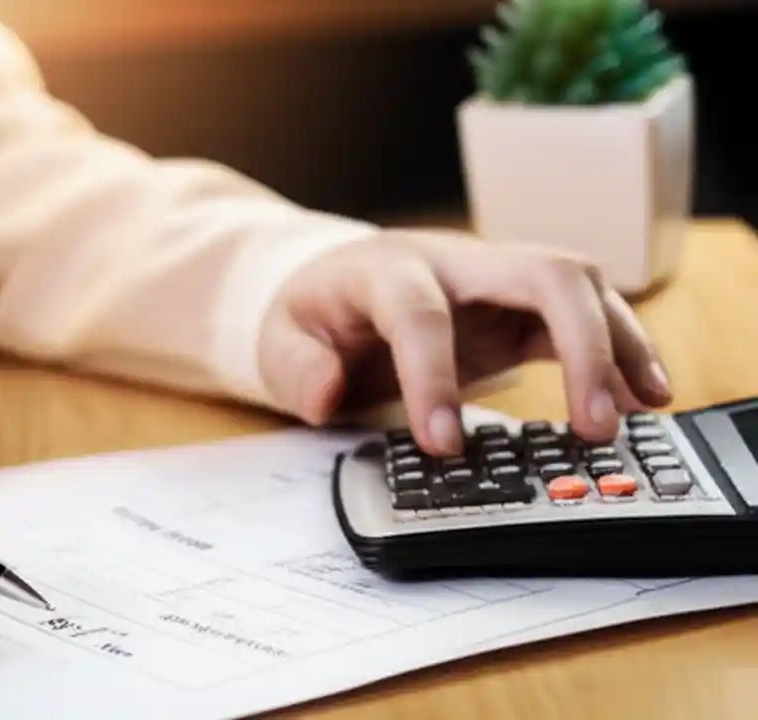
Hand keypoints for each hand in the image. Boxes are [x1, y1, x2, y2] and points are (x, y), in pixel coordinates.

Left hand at [260, 229, 672, 454]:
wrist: (333, 279)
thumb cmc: (314, 312)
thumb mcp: (280, 339)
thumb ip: (296, 367)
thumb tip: (325, 394)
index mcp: (388, 271)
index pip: (420, 315)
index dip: (434, 378)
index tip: (444, 444)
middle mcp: (455, 264)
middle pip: (542, 272)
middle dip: (579, 342)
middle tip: (591, 424)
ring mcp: (496, 279)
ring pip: (580, 285)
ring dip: (618, 342)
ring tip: (641, 408)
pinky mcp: (520, 306)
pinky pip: (584, 315)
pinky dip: (619, 351)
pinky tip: (643, 394)